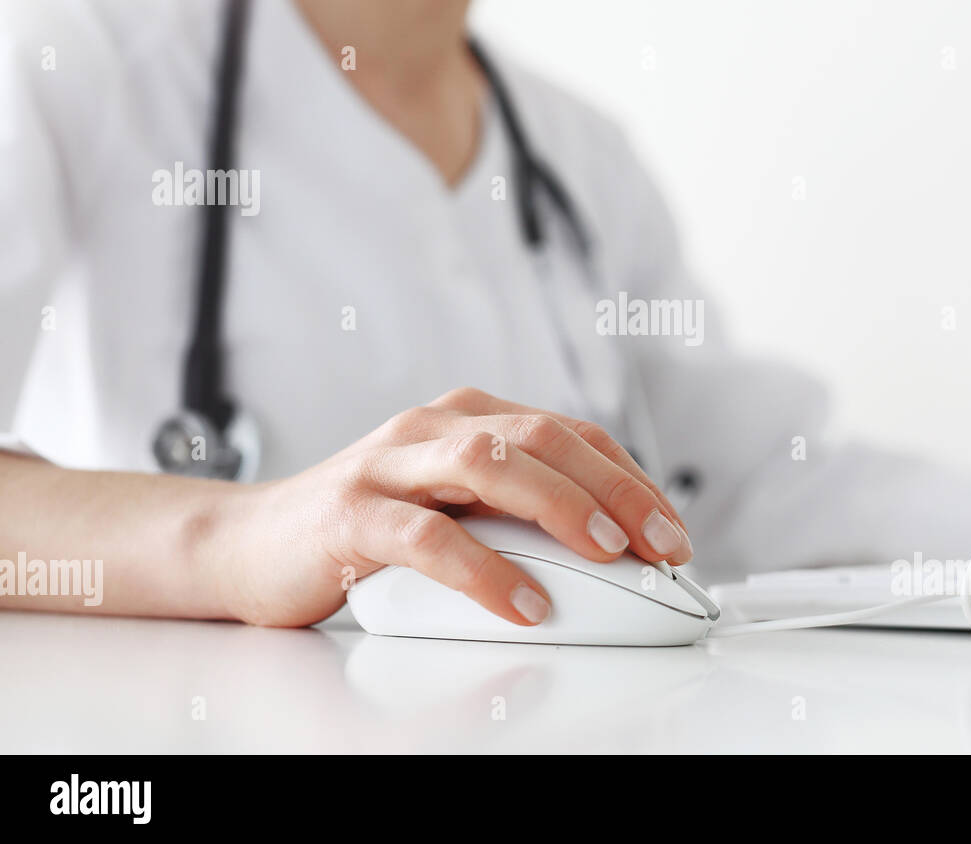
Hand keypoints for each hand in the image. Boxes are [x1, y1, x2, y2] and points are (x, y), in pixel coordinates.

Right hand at [207, 387, 689, 627]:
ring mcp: (390, 465)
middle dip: (614, 488)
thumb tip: (607, 550)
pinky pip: (428, 537)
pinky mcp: (351, 514)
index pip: (568, 432)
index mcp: (467, 417)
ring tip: (609, 555)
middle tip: (661, 543)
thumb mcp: (450, 507)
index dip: (629, 477)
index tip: (672, 529)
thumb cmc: (363, 529)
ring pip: (489, 466)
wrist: (248, 543)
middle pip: (541, 438)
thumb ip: (512, 511)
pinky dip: (484, 571)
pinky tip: (524, 604)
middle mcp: (433, 427)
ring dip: (560, 508)